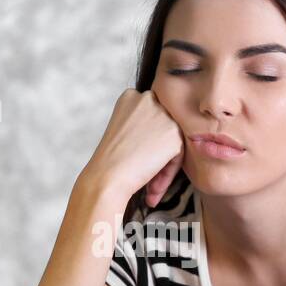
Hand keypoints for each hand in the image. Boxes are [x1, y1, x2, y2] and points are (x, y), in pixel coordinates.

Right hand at [82, 89, 184, 208]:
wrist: (106, 178)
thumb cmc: (109, 162)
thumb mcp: (121, 131)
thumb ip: (142, 124)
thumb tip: (163, 134)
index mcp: (131, 96)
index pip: (151, 117)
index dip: (146, 143)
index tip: (136, 160)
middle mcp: (147, 99)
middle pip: (164, 129)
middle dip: (157, 154)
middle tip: (146, 181)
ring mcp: (162, 114)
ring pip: (173, 143)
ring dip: (163, 167)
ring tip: (149, 189)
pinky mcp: (174, 133)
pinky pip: (179, 156)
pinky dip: (168, 174)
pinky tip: (152, 188)